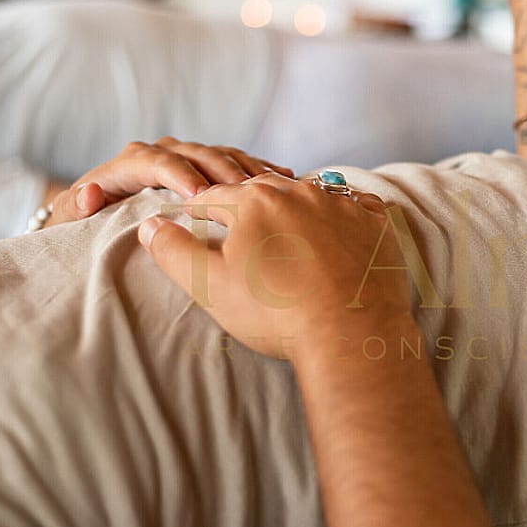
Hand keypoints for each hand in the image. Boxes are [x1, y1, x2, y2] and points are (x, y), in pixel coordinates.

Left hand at [44, 137, 293, 227]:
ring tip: (270, 186)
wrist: (98, 212)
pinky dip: (257, 169)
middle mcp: (159, 153)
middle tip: (243, 194)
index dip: (179, 176)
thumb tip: (91, 193)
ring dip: (246, 169)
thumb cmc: (84, 222)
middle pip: (196, 154)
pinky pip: (235, 161)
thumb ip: (76, 207)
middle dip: (220, 172)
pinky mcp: (204, 166)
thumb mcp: (70, 219)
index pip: (157, 162)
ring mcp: (185, 158)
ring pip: (220, 154)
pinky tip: (283, 176)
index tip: (200, 197)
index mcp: (129, 163)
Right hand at [138, 172, 407, 359]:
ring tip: (286, 227)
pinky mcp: (375, 223)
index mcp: (253, 201)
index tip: (192, 218)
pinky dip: (345, 214)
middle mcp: (299, 192)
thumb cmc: (276, 314)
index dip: (198, 209)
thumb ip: (174, 251)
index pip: (213, 197)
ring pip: (309, 194)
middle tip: (238, 222)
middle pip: (262, 190)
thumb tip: (151, 225)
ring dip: (294, 207)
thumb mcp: (209, 286)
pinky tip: (338, 229)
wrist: (352, 336)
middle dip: (246, 206)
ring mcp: (343, 204)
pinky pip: (358, 205)